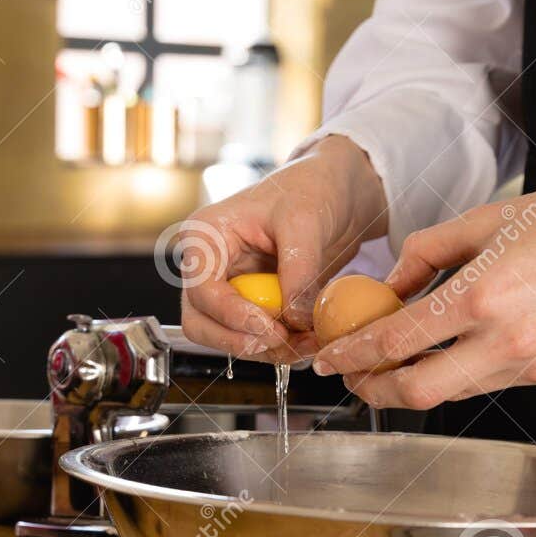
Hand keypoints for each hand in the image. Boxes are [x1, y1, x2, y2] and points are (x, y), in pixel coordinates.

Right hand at [178, 135, 387, 362]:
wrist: (335, 190)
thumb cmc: (310, 188)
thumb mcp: (305, 222)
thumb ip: (298, 272)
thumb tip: (296, 320)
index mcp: (206, 236)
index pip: (201, 290)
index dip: (231, 316)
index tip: (269, 328)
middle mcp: (209, 265)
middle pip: (199, 322)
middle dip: (237, 339)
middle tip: (280, 341)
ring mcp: (228, 287)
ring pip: (223, 336)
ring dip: (261, 349)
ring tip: (304, 343)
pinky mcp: (251, 303)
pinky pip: (253, 336)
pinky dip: (277, 346)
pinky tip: (306, 339)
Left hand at [311, 162, 535, 408]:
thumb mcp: (487, 218)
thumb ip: (426, 252)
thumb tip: (388, 284)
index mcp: (483, 293)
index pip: (396, 340)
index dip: (352, 356)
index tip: (327, 359)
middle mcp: (507, 339)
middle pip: (417, 392)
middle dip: (375, 389)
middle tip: (354, 376)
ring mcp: (534, 364)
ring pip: (453, 392)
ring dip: (416, 382)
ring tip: (394, 362)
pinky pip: (489, 383)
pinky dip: (460, 373)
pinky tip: (451, 351)